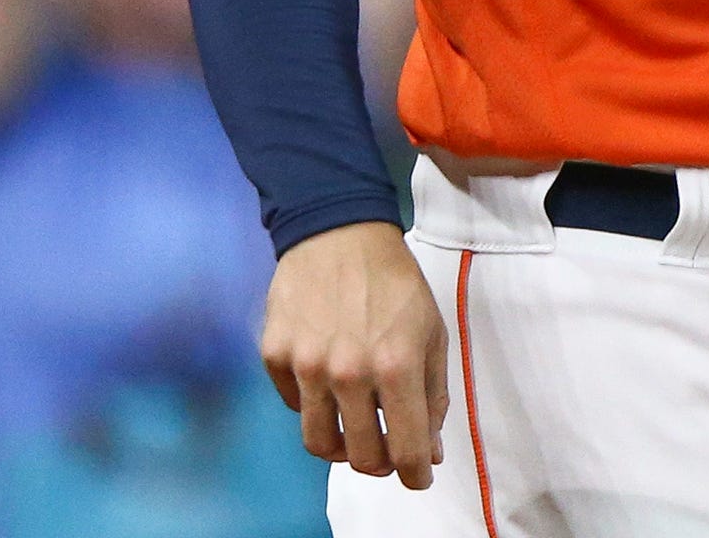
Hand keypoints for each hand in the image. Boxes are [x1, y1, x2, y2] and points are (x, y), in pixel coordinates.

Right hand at [262, 222, 448, 490]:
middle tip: (389, 449)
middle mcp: (347, 372)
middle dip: (381, 463)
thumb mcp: (432, 333)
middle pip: (361, 458)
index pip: (406, 449)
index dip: (417, 474)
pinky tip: (329, 384)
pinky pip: (294, 406)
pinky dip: (315, 407)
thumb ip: (433, 396)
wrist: (339, 233)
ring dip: (343, 446)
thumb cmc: (395, 283)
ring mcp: (306, 365)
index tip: (419, 476)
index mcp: (395, 366)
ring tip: (356, 427)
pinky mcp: (275, 355)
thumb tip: (431, 452)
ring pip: (319, 444)